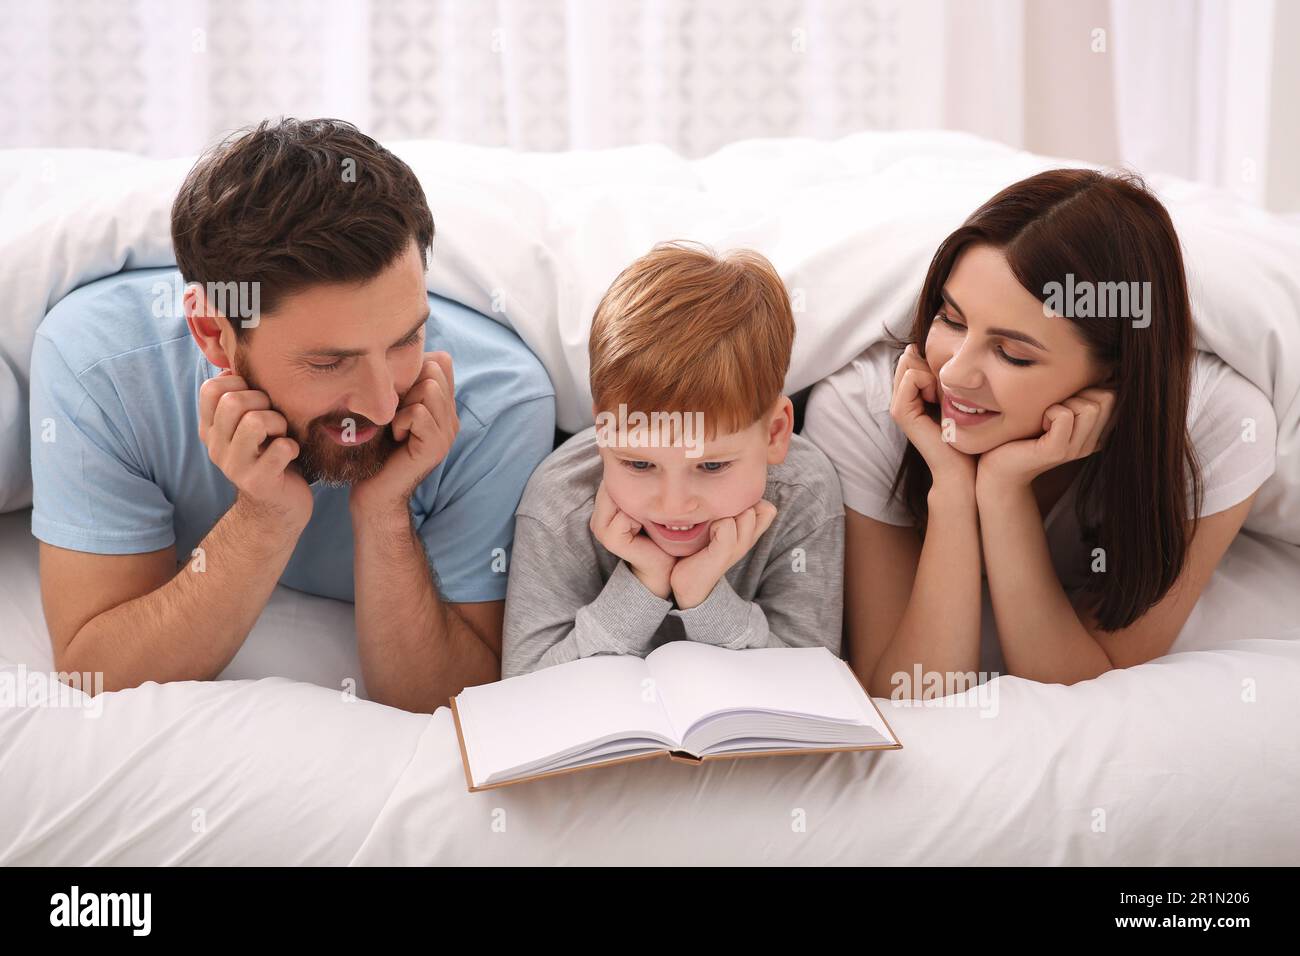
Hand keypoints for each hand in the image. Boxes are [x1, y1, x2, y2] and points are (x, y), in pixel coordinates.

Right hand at [199, 368, 311, 530]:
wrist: (278, 508)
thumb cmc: (272, 456)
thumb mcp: (251, 426)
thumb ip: (243, 399)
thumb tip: (243, 361)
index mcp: (211, 429)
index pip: (211, 388)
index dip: (239, 384)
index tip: (256, 398)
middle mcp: (216, 447)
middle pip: (233, 401)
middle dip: (263, 401)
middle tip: (275, 418)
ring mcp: (235, 466)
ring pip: (255, 421)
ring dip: (278, 422)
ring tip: (282, 434)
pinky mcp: (259, 481)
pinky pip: (281, 448)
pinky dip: (292, 446)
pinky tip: (291, 453)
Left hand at [351, 352, 459, 515]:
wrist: (374, 494)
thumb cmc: (375, 449)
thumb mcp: (390, 409)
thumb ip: (403, 386)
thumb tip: (399, 353)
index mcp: (443, 406)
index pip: (441, 361)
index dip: (414, 368)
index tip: (396, 395)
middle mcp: (451, 418)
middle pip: (435, 369)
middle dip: (408, 385)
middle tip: (394, 414)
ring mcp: (448, 432)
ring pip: (429, 388)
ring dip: (403, 404)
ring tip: (396, 426)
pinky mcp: (436, 446)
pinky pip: (418, 413)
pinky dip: (400, 421)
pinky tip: (396, 437)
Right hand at [589, 481, 676, 598]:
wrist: (664, 566)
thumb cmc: (659, 533)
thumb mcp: (648, 504)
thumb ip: (638, 486)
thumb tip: (641, 457)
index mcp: (603, 504)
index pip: (613, 476)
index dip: (633, 476)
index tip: (651, 484)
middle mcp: (597, 515)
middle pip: (614, 484)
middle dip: (637, 489)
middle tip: (654, 505)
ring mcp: (600, 527)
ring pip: (619, 497)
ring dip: (640, 504)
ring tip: (650, 518)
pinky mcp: (609, 538)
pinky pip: (625, 516)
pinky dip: (640, 519)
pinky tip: (648, 528)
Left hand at [669, 501, 777, 609]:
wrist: (688, 584)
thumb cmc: (698, 552)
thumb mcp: (715, 528)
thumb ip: (724, 512)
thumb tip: (723, 487)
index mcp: (748, 533)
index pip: (768, 509)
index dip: (751, 501)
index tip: (728, 508)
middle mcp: (747, 540)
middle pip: (760, 508)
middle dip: (738, 504)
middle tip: (718, 515)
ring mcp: (738, 547)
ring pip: (746, 514)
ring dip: (726, 512)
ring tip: (711, 524)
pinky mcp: (724, 554)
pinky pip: (726, 526)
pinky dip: (715, 525)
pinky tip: (706, 534)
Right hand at [889, 344, 975, 487]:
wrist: (963, 466)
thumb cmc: (969, 432)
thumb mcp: (958, 394)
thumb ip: (946, 374)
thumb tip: (935, 348)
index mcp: (913, 393)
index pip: (914, 355)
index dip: (933, 358)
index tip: (951, 381)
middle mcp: (901, 397)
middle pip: (910, 356)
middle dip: (930, 362)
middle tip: (946, 386)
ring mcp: (898, 405)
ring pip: (909, 363)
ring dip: (931, 371)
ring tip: (942, 393)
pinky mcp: (900, 412)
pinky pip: (911, 378)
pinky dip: (927, 381)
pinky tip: (937, 398)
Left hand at [977, 387, 1115, 491]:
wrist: (999, 467)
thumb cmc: (1023, 433)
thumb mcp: (1053, 411)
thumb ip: (1076, 395)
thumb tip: (1095, 367)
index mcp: (1095, 433)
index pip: (1113, 395)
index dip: (1088, 389)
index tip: (1063, 402)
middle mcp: (1091, 443)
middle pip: (1107, 398)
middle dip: (1078, 394)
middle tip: (1052, 409)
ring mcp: (1075, 449)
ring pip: (1090, 407)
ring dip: (1062, 403)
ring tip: (1044, 418)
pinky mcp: (1056, 451)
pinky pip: (1065, 415)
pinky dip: (1050, 411)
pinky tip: (1039, 424)